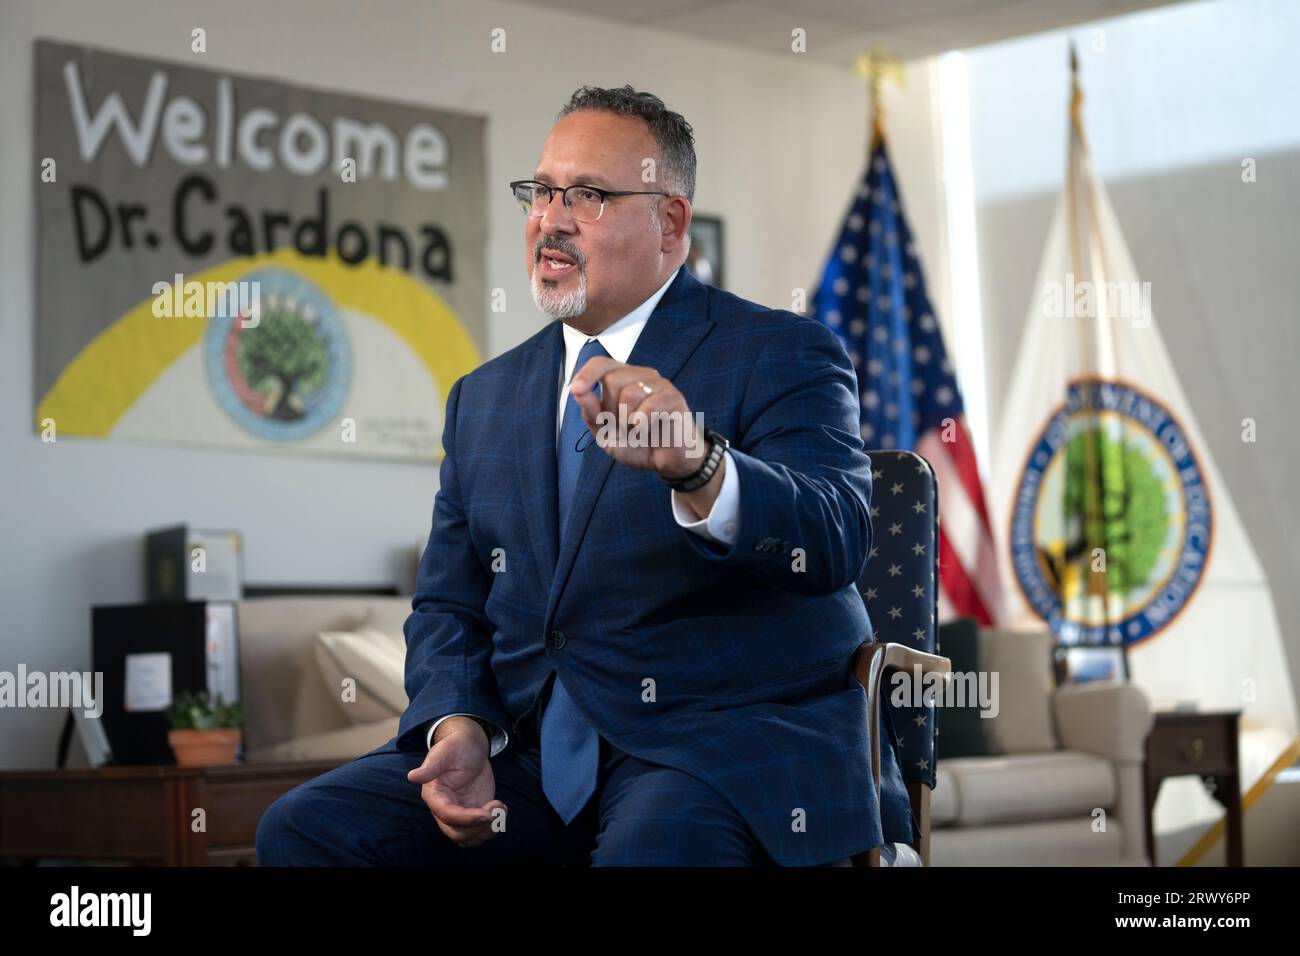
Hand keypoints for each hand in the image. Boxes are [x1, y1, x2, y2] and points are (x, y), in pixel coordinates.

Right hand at [407, 718, 506, 847]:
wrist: (469, 748)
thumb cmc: (455, 746)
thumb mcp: (445, 752)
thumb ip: (431, 766)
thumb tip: (412, 776)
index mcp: (434, 795)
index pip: (447, 815)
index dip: (466, 819)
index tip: (487, 814)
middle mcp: (444, 809)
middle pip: (456, 833)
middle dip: (478, 828)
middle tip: (497, 811)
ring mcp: (459, 814)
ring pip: (468, 838)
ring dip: (487, 830)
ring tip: (501, 809)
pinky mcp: (472, 814)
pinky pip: (479, 832)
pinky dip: (493, 828)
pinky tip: (501, 809)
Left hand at [569, 357, 705, 479]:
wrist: (668, 462)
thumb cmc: (639, 444)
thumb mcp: (606, 434)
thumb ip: (591, 413)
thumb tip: (577, 391)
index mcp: (623, 380)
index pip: (601, 363)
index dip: (587, 373)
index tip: (575, 389)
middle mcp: (641, 376)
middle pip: (612, 380)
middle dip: (611, 411)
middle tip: (624, 428)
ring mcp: (659, 385)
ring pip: (630, 393)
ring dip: (628, 421)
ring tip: (638, 432)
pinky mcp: (673, 398)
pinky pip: (650, 405)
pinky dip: (642, 424)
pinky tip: (645, 431)